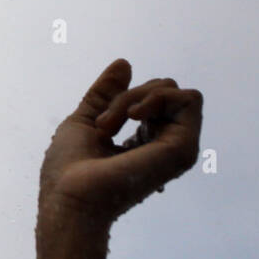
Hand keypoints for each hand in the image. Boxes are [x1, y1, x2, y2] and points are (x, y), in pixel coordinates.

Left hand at [38, 58, 203, 232]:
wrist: (71, 195)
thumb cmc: (68, 169)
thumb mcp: (85, 119)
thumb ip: (106, 93)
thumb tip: (125, 63)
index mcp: (142, 143)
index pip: (151, 101)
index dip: (124, 99)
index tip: (99, 124)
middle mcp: (163, 146)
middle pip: (165, 92)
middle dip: (130, 95)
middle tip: (104, 124)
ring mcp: (177, 148)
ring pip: (176, 93)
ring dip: (138, 97)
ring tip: (113, 124)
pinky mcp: (185, 148)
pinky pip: (189, 98)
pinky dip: (156, 96)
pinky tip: (133, 116)